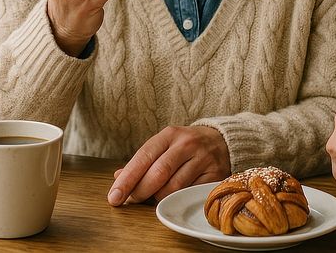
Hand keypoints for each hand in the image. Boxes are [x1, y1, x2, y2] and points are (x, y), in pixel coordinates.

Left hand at [108, 125, 230, 205]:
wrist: (222, 140)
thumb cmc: (185, 147)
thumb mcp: (163, 146)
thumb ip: (142, 162)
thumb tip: (118, 177)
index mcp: (170, 134)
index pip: (144, 157)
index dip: (127, 179)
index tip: (114, 197)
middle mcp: (187, 144)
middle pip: (158, 173)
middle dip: (140, 192)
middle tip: (131, 201)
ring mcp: (203, 159)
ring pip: (174, 187)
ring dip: (159, 198)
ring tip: (155, 197)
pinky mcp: (215, 174)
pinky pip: (190, 194)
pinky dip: (178, 199)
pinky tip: (174, 197)